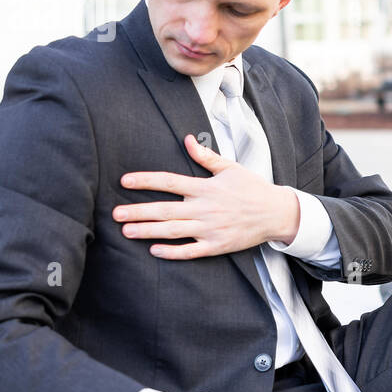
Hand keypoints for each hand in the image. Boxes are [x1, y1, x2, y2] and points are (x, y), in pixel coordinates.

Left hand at [115, 134, 300, 258]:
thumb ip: (206, 156)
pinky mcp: (217, 245)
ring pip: (173, 230)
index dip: (145, 181)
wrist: (276, 213)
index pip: (169, 181)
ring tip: (127, 232)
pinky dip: (172, 252)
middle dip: (138, 212)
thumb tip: (187, 140)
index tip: (124, 182)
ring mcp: (210, 228)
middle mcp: (205, 208)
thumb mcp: (230, 168)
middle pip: (165, 209)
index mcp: (205, 187)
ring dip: (148, 231)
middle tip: (115, 214)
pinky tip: (155, 251)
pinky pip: (191, 251)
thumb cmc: (252, 189)